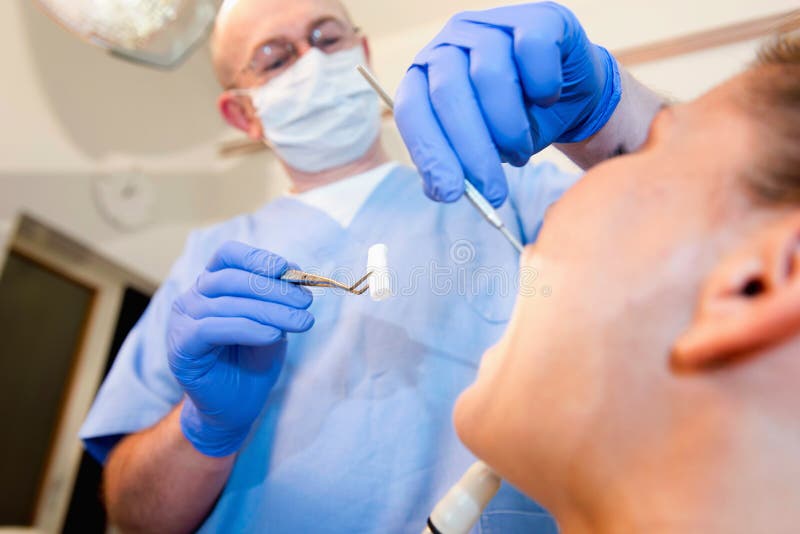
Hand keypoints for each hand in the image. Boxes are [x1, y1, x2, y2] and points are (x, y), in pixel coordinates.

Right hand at [167, 241, 313, 456]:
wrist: (234, 407)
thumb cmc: (252, 362)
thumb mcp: (271, 323)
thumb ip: (277, 300)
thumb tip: (296, 275)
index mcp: (210, 285)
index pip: (228, 255)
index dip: (258, 258)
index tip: (290, 269)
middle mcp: (191, 298)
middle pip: (230, 278)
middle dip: (273, 288)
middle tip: (305, 301)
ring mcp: (182, 321)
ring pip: (227, 304)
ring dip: (270, 310)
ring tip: (301, 322)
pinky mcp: (181, 346)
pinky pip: (213, 329)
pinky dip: (248, 329)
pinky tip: (273, 336)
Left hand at [394, 2, 621, 206]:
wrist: (567, 94)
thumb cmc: (517, 122)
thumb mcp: (484, 148)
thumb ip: (459, 164)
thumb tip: (441, 189)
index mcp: (426, 75)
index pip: (412, 109)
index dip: (429, 152)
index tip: (449, 192)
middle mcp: (450, 43)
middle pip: (448, 93)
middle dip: (472, 150)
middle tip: (493, 191)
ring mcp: (491, 25)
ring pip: (489, 74)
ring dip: (509, 126)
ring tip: (521, 151)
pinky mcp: (536, 17)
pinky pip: (532, 51)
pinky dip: (542, 86)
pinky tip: (546, 99)